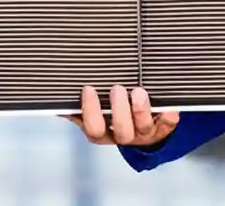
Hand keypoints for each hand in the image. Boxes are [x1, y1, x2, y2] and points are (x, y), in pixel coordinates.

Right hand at [63, 84, 179, 146]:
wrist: (147, 128)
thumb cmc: (113, 112)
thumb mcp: (95, 110)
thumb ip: (78, 106)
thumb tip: (55, 95)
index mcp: (104, 132)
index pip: (94, 129)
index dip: (90, 112)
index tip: (88, 88)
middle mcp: (124, 135)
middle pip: (120, 131)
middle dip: (118, 110)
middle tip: (117, 88)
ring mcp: (145, 132)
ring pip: (143, 127)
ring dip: (141, 110)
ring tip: (139, 91)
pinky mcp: (164, 126)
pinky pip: (169, 123)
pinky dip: (169, 114)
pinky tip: (168, 105)